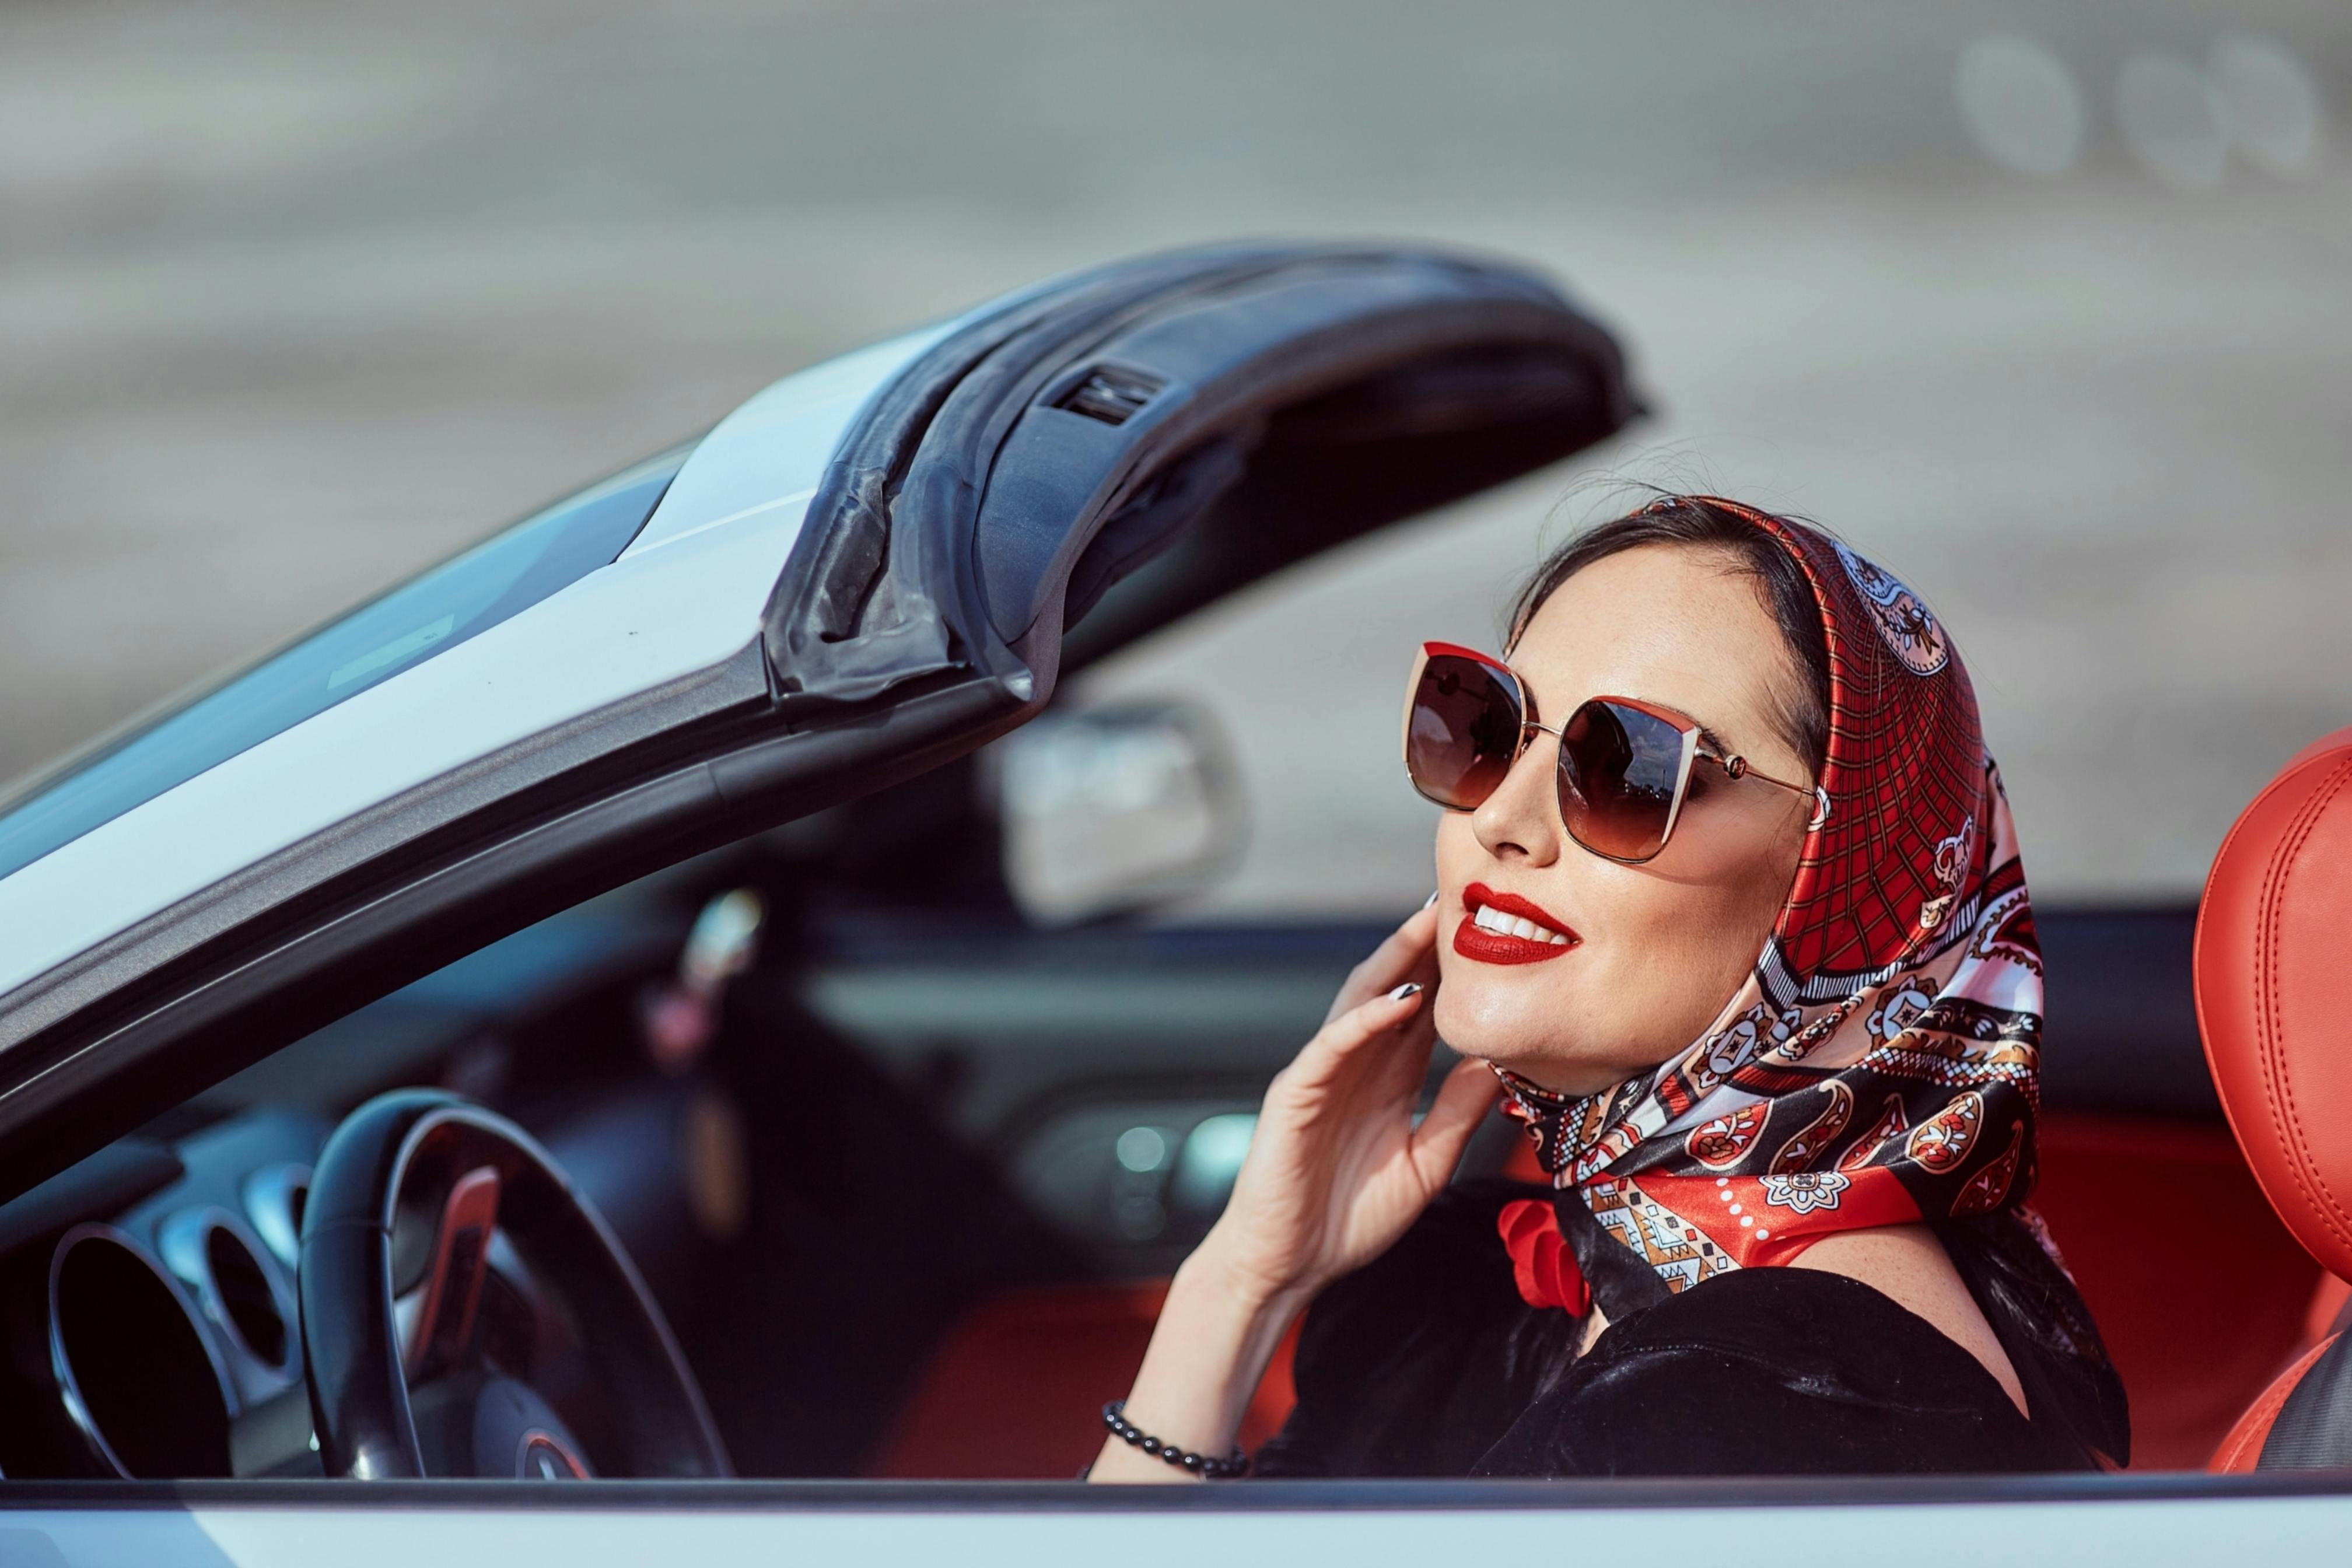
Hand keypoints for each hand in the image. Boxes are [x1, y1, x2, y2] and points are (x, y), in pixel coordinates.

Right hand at [1194, 902, 1499, 1306]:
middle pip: (1393, 990)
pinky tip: (1396, 998)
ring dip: (1394, 960)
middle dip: (1425, 947)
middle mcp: (1354, 1066)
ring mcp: (1321, 1074)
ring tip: (1429, 922)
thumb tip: (1498, 1065)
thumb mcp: (1424, 1163)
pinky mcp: (1295, 1092)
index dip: (1454, 977)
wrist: (1287, 1266)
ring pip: (1360, 1000)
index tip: (1495, 939)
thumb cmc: (1347, 1220)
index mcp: (1385, 1081)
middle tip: (1464, 902)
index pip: (1423, 1014)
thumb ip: (1457, 1113)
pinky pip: (1331, 1044)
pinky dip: (1363, 1018)